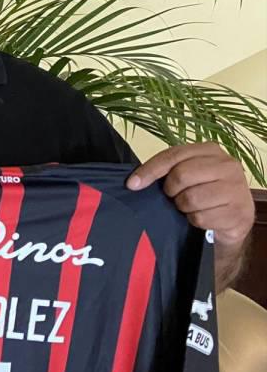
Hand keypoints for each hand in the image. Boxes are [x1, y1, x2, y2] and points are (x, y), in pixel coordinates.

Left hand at [127, 143, 253, 245]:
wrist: (233, 219)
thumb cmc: (203, 192)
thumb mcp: (186, 176)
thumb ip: (165, 171)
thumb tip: (133, 182)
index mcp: (210, 150)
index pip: (173, 155)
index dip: (150, 170)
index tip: (132, 184)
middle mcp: (227, 165)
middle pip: (181, 175)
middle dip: (171, 191)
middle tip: (175, 197)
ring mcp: (236, 188)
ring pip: (191, 198)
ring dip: (183, 208)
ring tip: (191, 207)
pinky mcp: (239, 212)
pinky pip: (201, 218)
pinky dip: (195, 221)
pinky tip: (203, 217)